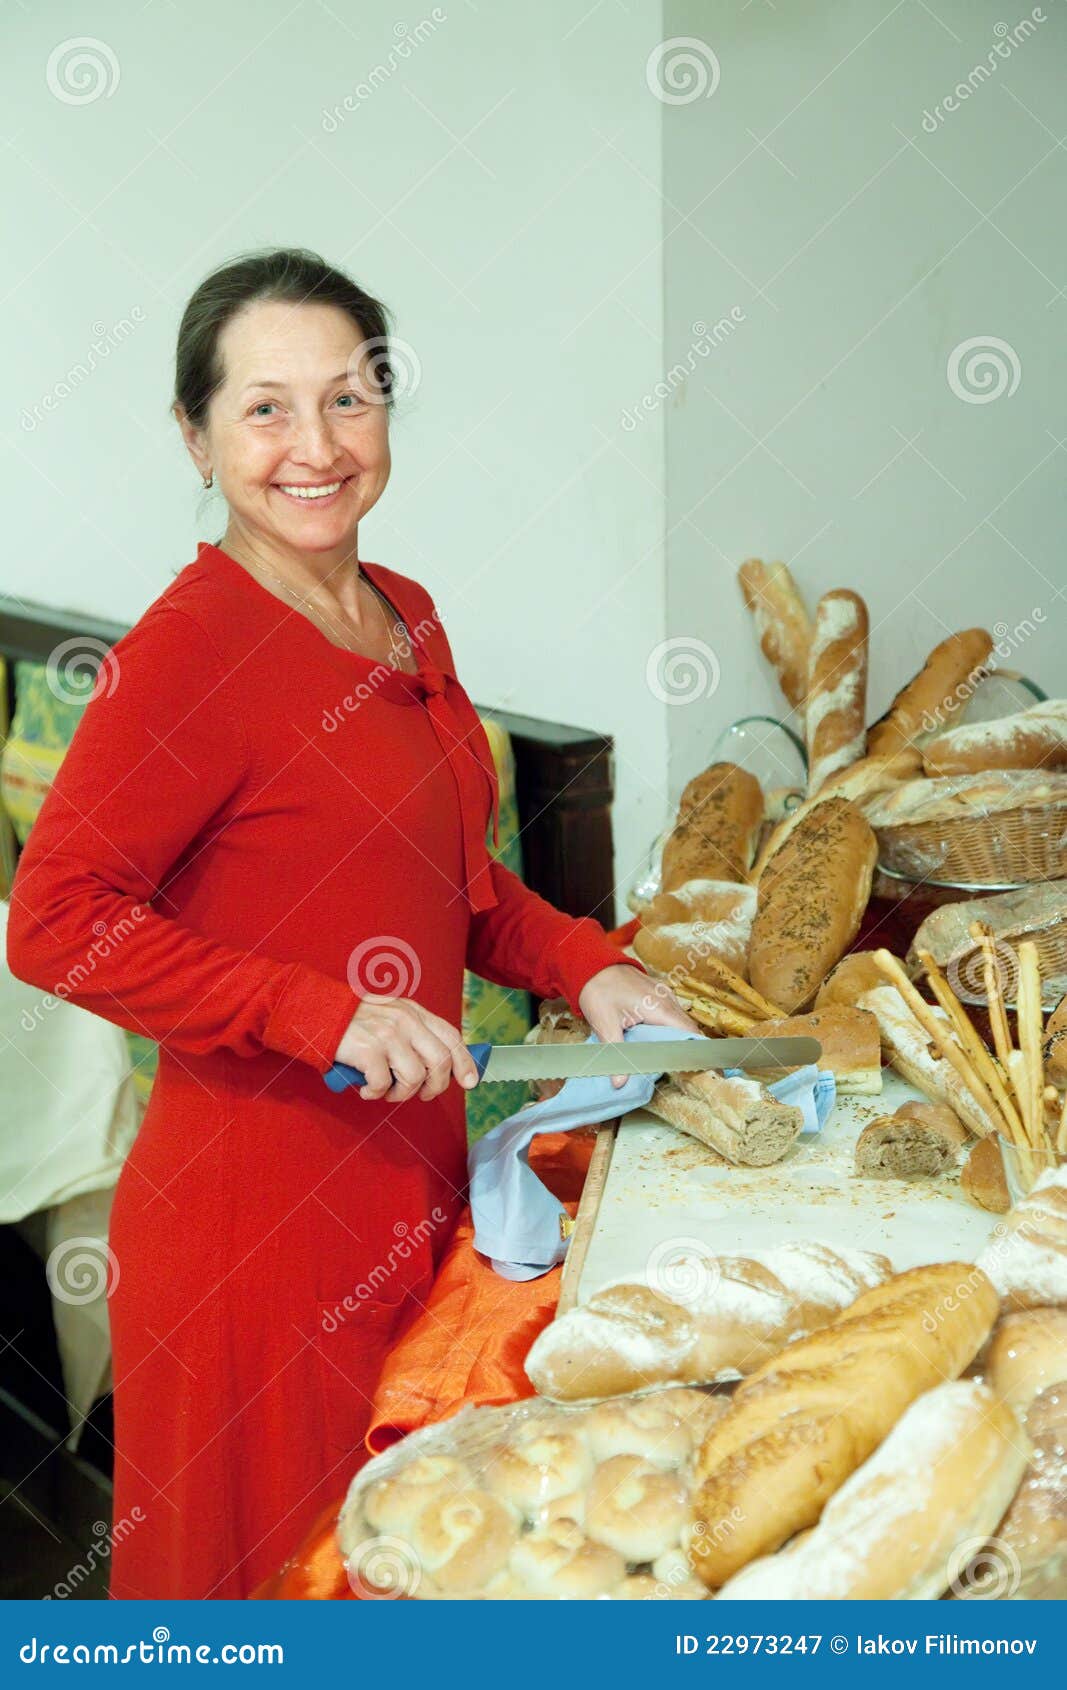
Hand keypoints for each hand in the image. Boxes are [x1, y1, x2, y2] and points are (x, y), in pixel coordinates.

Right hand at [334, 995, 479, 1103]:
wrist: (317, 1012)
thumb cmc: (352, 1021)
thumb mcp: (390, 1015)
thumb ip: (413, 1033)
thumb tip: (439, 1065)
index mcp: (414, 1012)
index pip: (452, 1036)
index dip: (465, 1062)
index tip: (471, 1082)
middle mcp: (405, 1020)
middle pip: (440, 1062)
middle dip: (435, 1087)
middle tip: (420, 1095)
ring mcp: (388, 1034)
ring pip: (415, 1078)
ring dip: (400, 1094)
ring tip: (385, 1091)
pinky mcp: (369, 1049)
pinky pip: (383, 1084)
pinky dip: (374, 1093)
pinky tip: (365, 1088)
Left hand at [577, 963, 699, 1086]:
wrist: (591, 965)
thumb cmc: (598, 991)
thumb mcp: (604, 1024)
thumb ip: (616, 1054)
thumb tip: (619, 1084)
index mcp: (659, 1008)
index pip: (689, 1033)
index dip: (694, 1052)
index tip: (694, 1071)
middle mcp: (667, 1000)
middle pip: (688, 1029)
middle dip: (686, 1050)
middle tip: (681, 1071)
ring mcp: (664, 994)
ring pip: (681, 1021)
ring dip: (678, 1039)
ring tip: (670, 1061)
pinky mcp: (659, 994)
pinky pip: (672, 1013)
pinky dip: (670, 1028)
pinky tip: (659, 1042)